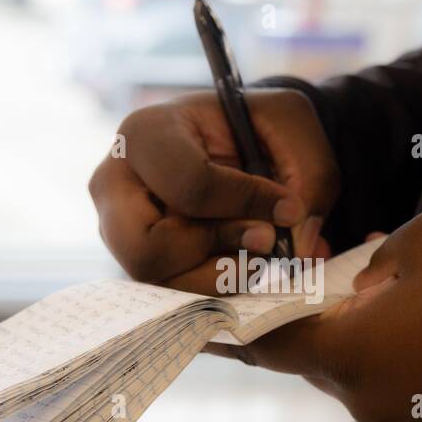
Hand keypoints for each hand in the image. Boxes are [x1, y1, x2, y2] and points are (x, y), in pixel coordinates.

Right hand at [88, 89, 339, 293]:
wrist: (242, 138)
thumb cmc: (260, 127)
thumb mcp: (295, 131)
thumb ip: (307, 182)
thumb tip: (297, 247)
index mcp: (146, 133)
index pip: (189, 185)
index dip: (246, 205)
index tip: (290, 209)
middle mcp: (114, 184)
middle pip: (146, 252)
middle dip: (216, 256)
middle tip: (265, 242)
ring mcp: (118, 230)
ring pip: (161, 283)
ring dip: (224, 277)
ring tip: (264, 251)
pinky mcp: (138, 261)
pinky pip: (174, 294)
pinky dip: (220, 288)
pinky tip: (249, 261)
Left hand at [205, 210, 421, 421]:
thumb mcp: (421, 241)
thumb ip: (363, 259)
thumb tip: (347, 273)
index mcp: (346, 351)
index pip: (257, 337)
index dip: (215, 316)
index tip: (175, 308)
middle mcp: (356, 391)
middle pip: (288, 351)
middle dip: (262, 313)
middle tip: (229, 280)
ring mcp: (389, 403)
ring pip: (329, 358)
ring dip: (313, 320)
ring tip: (303, 272)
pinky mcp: (418, 402)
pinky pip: (364, 365)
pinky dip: (350, 333)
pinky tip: (360, 294)